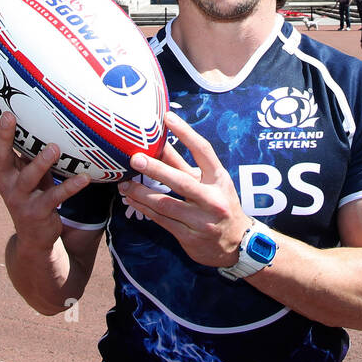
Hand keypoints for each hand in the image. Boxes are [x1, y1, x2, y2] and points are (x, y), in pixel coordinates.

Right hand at [0, 90, 88, 252]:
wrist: (35, 238)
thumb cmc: (34, 193)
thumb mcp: (27, 169)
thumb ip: (28, 147)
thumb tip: (39, 113)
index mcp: (2, 167)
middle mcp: (5, 180)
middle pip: (0, 155)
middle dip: (3, 135)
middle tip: (7, 114)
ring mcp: (20, 197)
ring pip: (28, 177)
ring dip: (41, 162)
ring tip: (54, 148)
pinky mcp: (38, 211)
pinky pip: (55, 196)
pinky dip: (70, 187)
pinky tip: (84, 177)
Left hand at [117, 111, 249, 268]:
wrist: (238, 243)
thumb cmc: (220, 204)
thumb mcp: (210, 182)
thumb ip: (184, 165)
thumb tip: (159, 142)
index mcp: (219, 179)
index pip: (203, 151)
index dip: (186, 132)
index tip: (167, 117)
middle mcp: (212, 198)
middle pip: (181, 180)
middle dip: (156, 169)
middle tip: (135, 158)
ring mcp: (201, 220)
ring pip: (166, 203)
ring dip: (141, 193)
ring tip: (124, 184)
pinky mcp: (189, 237)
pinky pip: (162, 220)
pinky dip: (145, 209)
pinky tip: (132, 201)